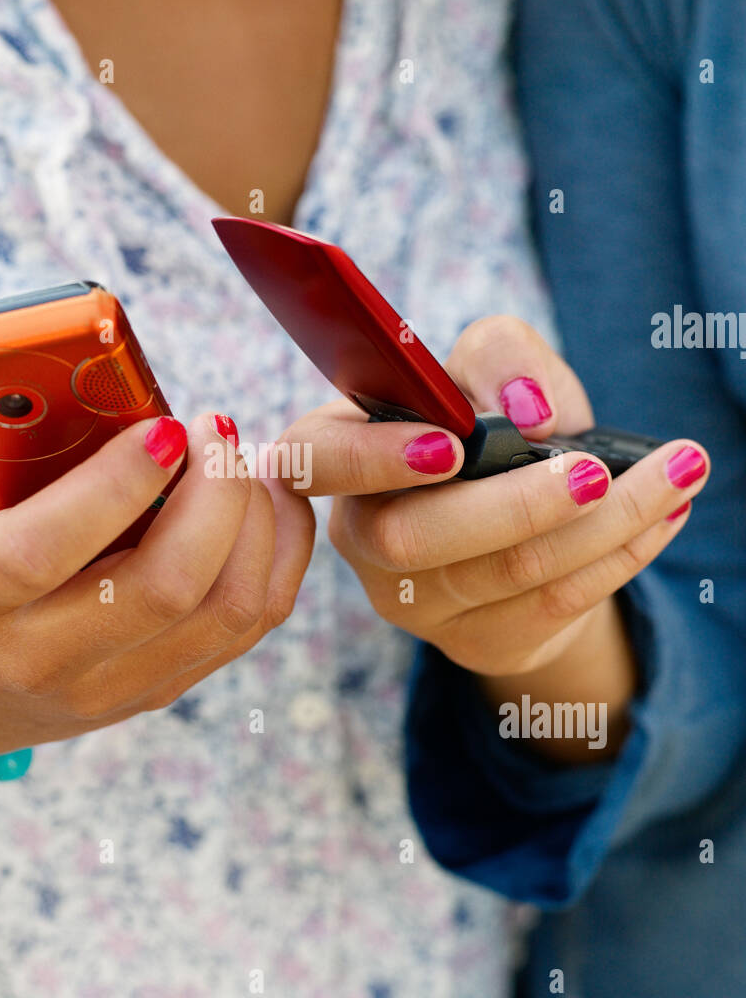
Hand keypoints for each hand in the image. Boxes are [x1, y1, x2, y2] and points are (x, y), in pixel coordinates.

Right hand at [0, 414, 313, 765]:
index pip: (46, 549)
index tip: (167, 426)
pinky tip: (264, 504)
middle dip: (216, 494)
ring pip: (226, 612)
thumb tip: (110, 378)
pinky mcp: (153, 694)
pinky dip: (275, 556)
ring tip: (246, 462)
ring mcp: (103, 689)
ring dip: (257, 522)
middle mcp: (35, 656)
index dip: (118, 483)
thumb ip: (10, 431)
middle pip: (164, 588)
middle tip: (215, 428)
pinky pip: (245, 627)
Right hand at [279, 316, 708, 679]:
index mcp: (340, 456)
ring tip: (679, 472)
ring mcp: (416, 603)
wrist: (524, 518)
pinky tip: (667, 514)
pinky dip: (624, 554)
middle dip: (518, 505)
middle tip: (594, 471)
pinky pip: (556, 604)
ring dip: (607, 523)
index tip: (452, 446)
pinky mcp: (479, 641)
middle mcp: (363, 537)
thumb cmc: (490, 429)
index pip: (317, 461)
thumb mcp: (491, 369)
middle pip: (417, 539)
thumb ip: (500, 356)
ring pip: (507, 572)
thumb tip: (530, 410)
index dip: (373, 458)